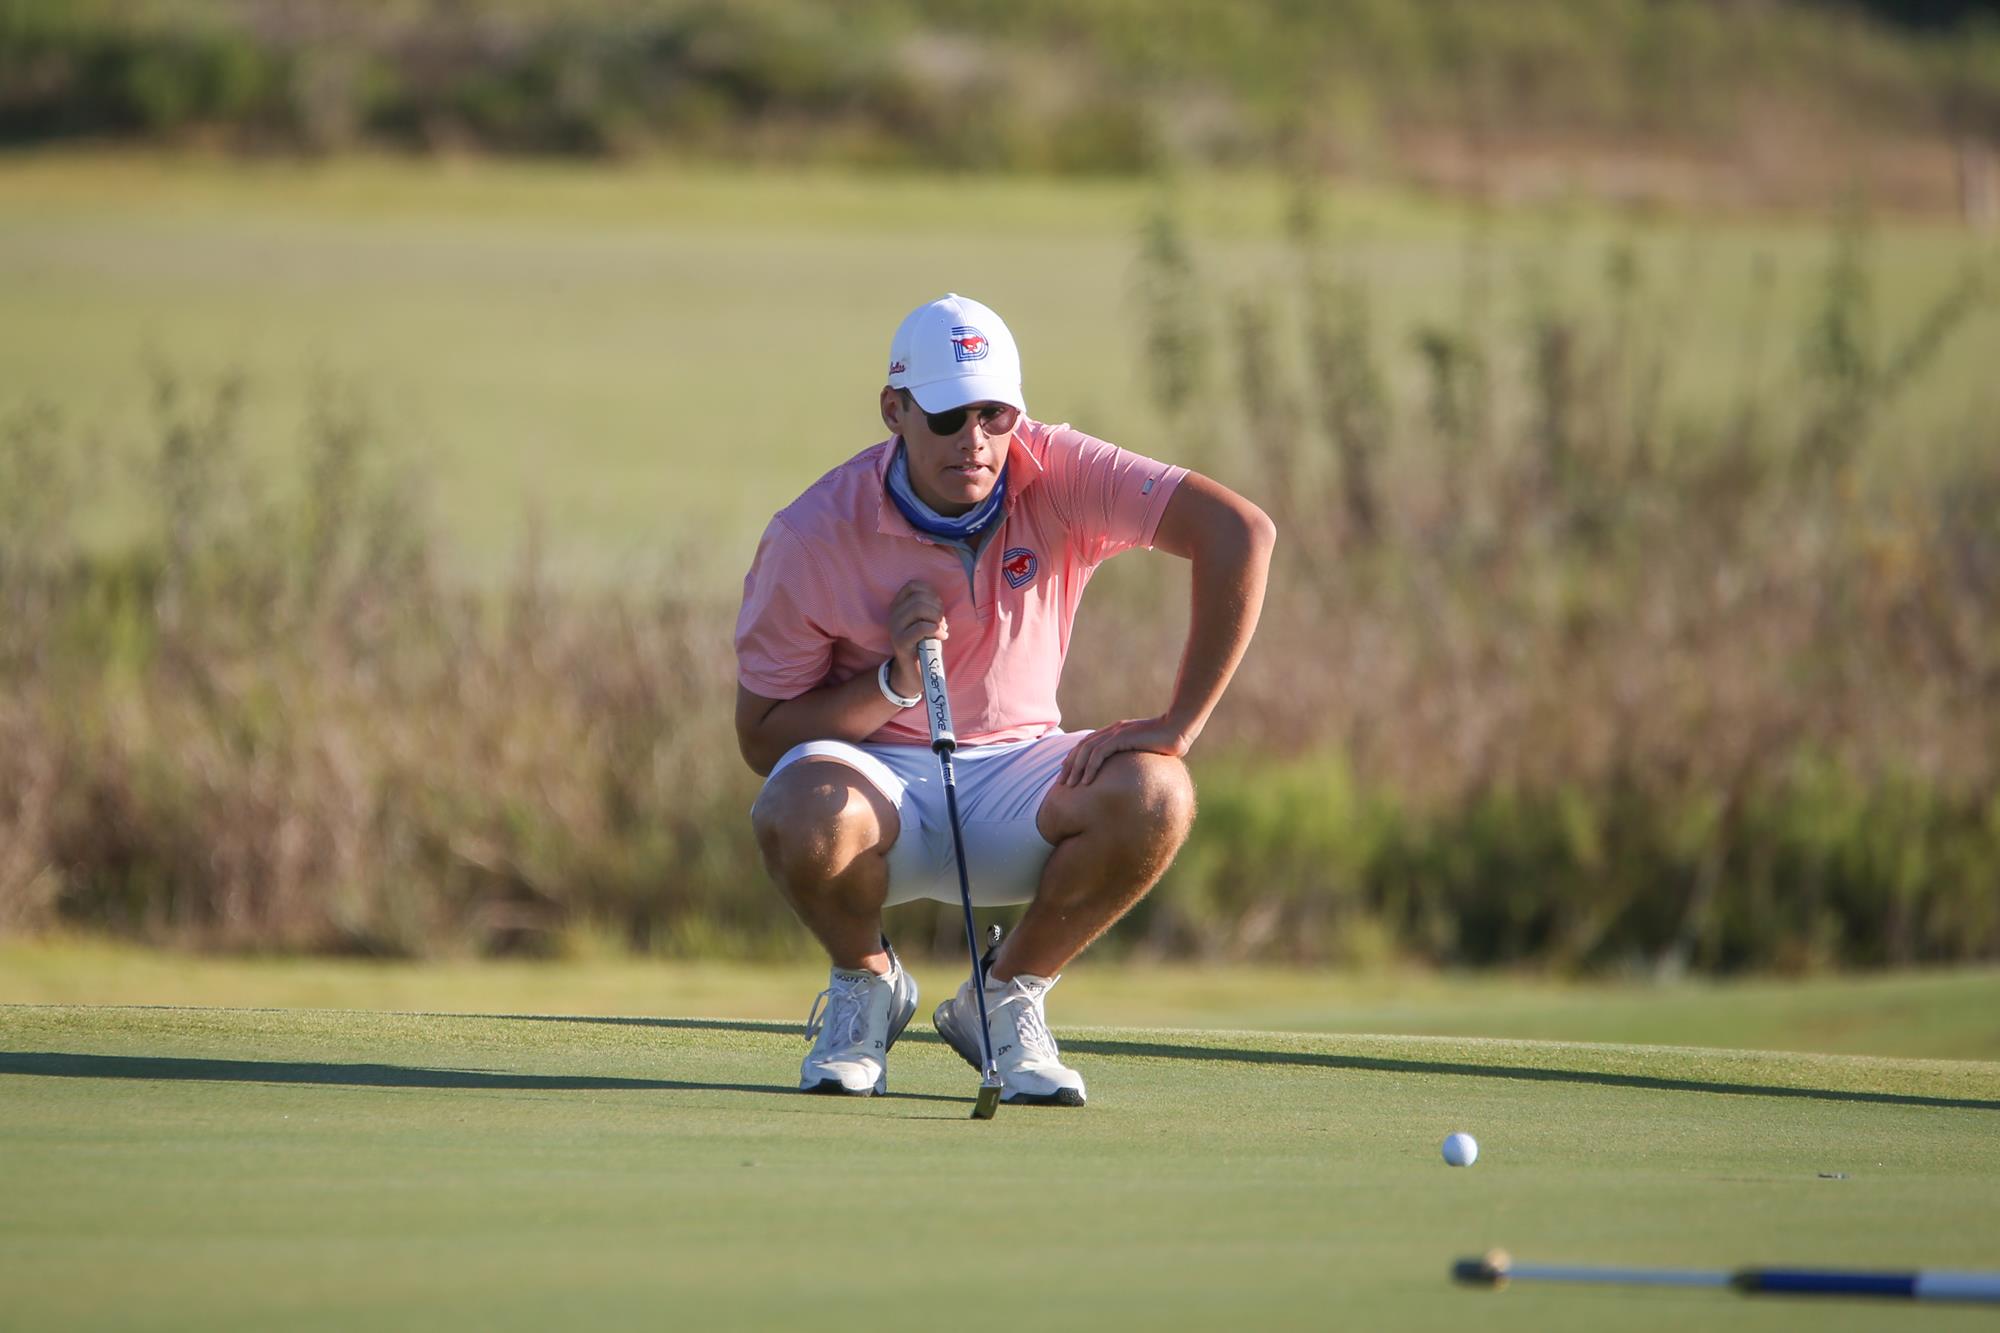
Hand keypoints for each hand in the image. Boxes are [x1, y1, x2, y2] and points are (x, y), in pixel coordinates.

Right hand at [887, 580, 945, 697]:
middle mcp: (893, 615)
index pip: (913, 585)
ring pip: (919, 609)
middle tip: (941, 622)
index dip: (930, 593)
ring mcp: (895, 629)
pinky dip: (936, 630)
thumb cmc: (924, 644)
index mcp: (898, 607)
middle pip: (919, 598)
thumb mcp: (926, 622)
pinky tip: (941, 637)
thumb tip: (938, 600)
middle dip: (936, 608)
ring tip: (941, 629)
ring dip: (936, 618)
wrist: (914, 673)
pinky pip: (921, 627)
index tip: (937, 608)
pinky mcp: (901, 643)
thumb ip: (929, 608)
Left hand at [1057, 716, 1193, 786]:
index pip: (1088, 744)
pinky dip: (1090, 767)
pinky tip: (1086, 782)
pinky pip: (1099, 753)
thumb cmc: (1168, 741)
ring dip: (1076, 769)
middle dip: (1069, 766)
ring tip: (1070, 787)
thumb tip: (1131, 773)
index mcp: (1116, 731)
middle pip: (1082, 747)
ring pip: (1086, 751)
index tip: (1066, 773)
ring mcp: (1117, 732)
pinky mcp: (1122, 737)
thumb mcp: (1146, 750)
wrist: (1180, 728)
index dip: (1074, 758)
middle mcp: (1113, 730)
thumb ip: (1134, 756)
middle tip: (1061, 784)